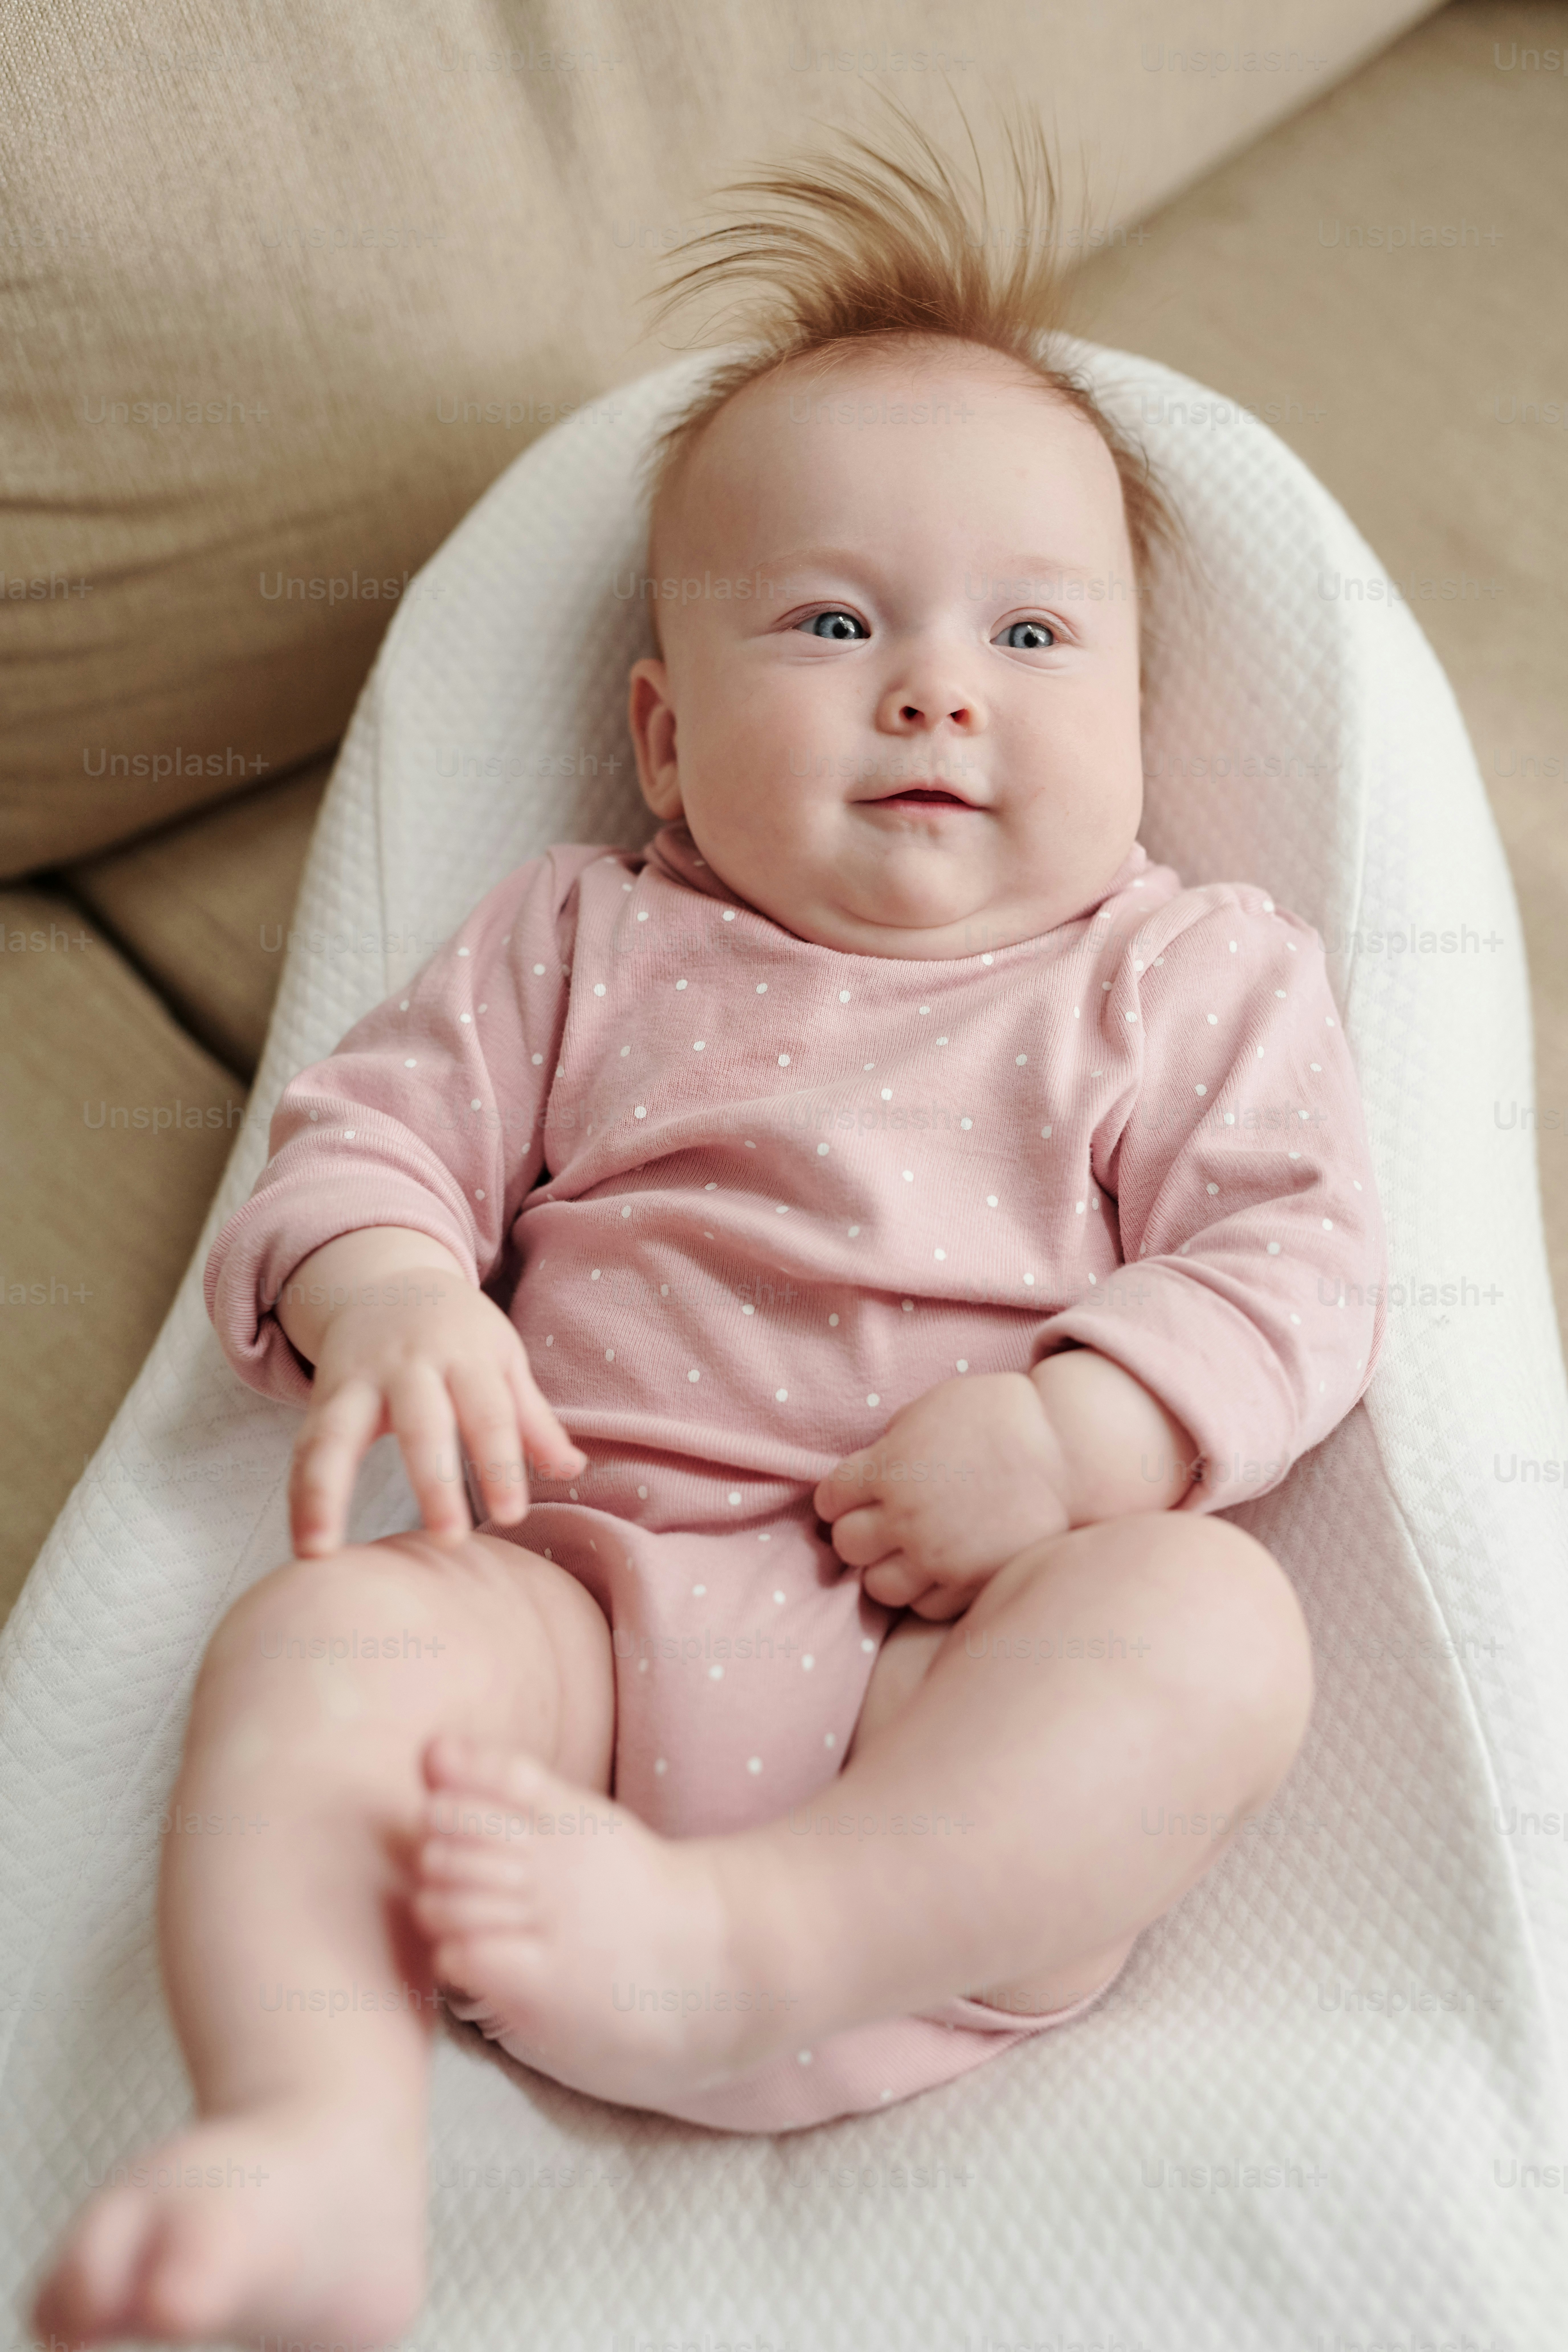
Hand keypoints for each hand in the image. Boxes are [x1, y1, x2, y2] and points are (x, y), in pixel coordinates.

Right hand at [287, 1267, 585, 1557]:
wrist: (388, 1280)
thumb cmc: (459, 1333)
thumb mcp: (502, 1360)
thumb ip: (533, 1419)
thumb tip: (573, 1467)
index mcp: (465, 1356)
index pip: (489, 1413)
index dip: (501, 1463)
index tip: (511, 1517)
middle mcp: (409, 1365)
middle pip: (422, 1424)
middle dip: (434, 1480)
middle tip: (448, 1538)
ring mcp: (358, 1380)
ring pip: (337, 1435)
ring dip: (325, 1494)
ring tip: (319, 1553)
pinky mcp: (322, 1397)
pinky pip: (303, 1449)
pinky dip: (299, 1497)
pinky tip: (304, 1546)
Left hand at [812, 1373, 1072, 1620]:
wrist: (1072, 1450)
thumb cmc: (1005, 1417)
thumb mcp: (934, 1408)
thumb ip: (894, 1443)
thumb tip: (871, 1470)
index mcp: (891, 1467)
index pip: (830, 1498)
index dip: (838, 1497)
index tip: (852, 1496)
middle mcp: (907, 1517)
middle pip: (847, 1545)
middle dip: (858, 1534)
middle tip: (879, 1525)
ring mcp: (939, 1556)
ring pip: (879, 1586)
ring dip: (887, 1570)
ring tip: (908, 1554)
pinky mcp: (971, 1584)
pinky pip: (925, 1608)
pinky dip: (925, 1592)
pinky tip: (940, 1569)